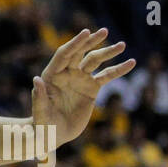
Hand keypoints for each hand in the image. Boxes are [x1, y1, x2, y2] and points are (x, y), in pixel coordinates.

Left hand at [31, 28, 135, 147]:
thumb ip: (38, 97)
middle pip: (80, 53)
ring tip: (122, 45)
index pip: (64, 55)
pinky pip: (107, 76)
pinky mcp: (92, 88)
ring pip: (95, 61)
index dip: (75, 43)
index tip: (87, 32)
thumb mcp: (40, 113)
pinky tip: (131, 63)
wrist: (54, 135)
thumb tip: (36, 79)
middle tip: (104, 31)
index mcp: (51, 75)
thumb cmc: (42, 125)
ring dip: (108, 52)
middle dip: (92, 42)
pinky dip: (118, 69)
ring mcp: (80, 79)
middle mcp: (66, 73)